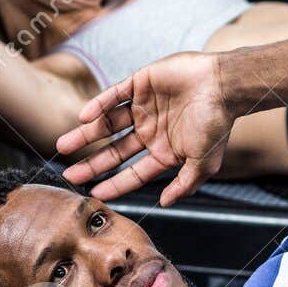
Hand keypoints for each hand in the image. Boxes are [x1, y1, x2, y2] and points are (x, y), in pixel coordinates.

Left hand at [55, 51, 232, 204]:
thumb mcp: (204, 163)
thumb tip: (165, 203)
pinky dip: (98, 105)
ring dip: (85, 135)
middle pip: (114, 151)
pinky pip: (113, 95)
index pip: (133, 172)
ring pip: (107, 124)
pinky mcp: (139, 83)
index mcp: (164, 151)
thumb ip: (184, 184)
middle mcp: (150, 131)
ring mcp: (143, 107)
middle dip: (91, 164)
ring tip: (63, 146)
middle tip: (69, 174)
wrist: (223, 84)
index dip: (113, 184)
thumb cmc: (217, 123)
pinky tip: (84, 117)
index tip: (93, 193)